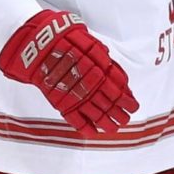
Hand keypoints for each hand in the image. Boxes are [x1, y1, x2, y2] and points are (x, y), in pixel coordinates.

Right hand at [0, 10, 138, 135]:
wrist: (40, 46)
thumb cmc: (68, 42)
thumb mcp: (93, 46)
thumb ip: (108, 64)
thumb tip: (122, 81)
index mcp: (100, 72)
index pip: (119, 92)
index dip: (128, 102)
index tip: (133, 106)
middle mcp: (90, 87)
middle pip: (110, 106)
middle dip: (121, 115)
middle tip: (126, 119)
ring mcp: (76, 96)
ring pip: (97, 116)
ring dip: (108, 124)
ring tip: (114, 127)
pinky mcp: (62, 103)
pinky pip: (77, 121)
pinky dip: (86, 128)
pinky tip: (94, 132)